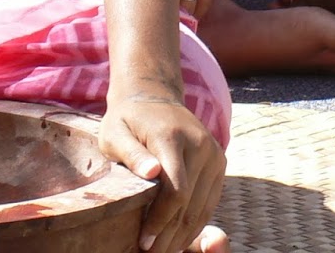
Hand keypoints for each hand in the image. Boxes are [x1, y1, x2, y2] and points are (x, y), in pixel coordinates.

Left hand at [101, 93, 226, 252]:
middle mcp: (200, 145)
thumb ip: (131, 153)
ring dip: (183, 235)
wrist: (154, 98)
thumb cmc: (127, 121)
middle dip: (169, 235)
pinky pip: (209, 201)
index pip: (175, 190)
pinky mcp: (219, 161)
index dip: (161, 221)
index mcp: (172, 137)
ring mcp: (213, 153)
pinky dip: (194, 223)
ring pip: (202, 207)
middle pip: (189, 204)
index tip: (144, 242)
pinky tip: (176, 237)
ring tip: (161, 250)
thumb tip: (151, 174)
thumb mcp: (115, 132)